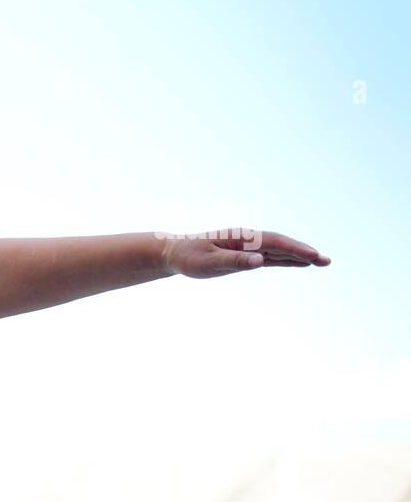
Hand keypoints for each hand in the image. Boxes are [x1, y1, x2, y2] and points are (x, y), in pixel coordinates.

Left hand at [160, 229, 329, 278]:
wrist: (174, 253)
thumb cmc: (189, 257)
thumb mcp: (208, 262)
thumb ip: (234, 261)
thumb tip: (260, 261)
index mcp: (241, 238)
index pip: (274, 243)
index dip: (295, 249)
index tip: (313, 256)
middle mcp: (248, 240)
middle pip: (281, 245)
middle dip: (304, 252)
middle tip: (326, 261)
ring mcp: (247, 247)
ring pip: (279, 251)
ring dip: (299, 256)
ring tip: (321, 262)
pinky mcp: (244, 256)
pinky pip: (270, 258)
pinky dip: (286, 260)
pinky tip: (299, 264)